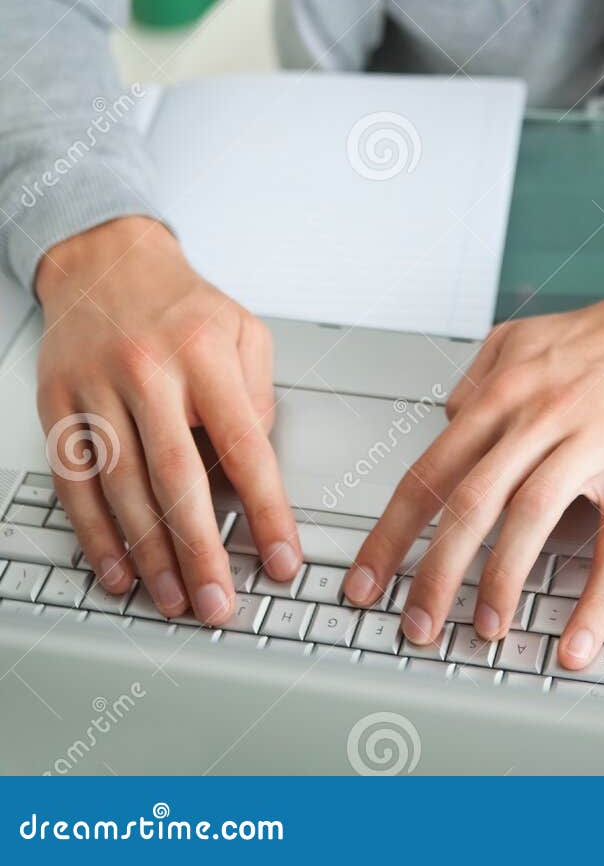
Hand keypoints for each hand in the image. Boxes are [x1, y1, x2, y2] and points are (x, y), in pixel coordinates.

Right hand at [33, 215, 302, 622]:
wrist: (106, 261)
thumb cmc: (181, 304)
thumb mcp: (243, 329)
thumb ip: (258, 396)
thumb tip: (258, 466)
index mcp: (204, 352)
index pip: (245, 445)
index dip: (266, 510)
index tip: (283, 557)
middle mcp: (148, 370)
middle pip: (177, 478)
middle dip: (202, 552)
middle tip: (221, 604)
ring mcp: (97, 388)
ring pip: (124, 489)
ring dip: (150, 556)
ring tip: (175, 599)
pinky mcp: (58, 405)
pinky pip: (77, 484)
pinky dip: (96, 535)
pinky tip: (118, 570)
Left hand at [342, 249, 603, 670]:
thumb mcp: (525, 336)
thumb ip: (478, 378)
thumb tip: (446, 423)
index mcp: (505, 390)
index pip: (430, 470)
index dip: (392, 532)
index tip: (367, 578)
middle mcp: (541, 415)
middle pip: (471, 502)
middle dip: (435, 572)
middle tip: (416, 624)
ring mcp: (593, 441)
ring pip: (532, 520)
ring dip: (502, 585)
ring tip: (486, 631)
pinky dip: (595, 601)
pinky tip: (577, 641)